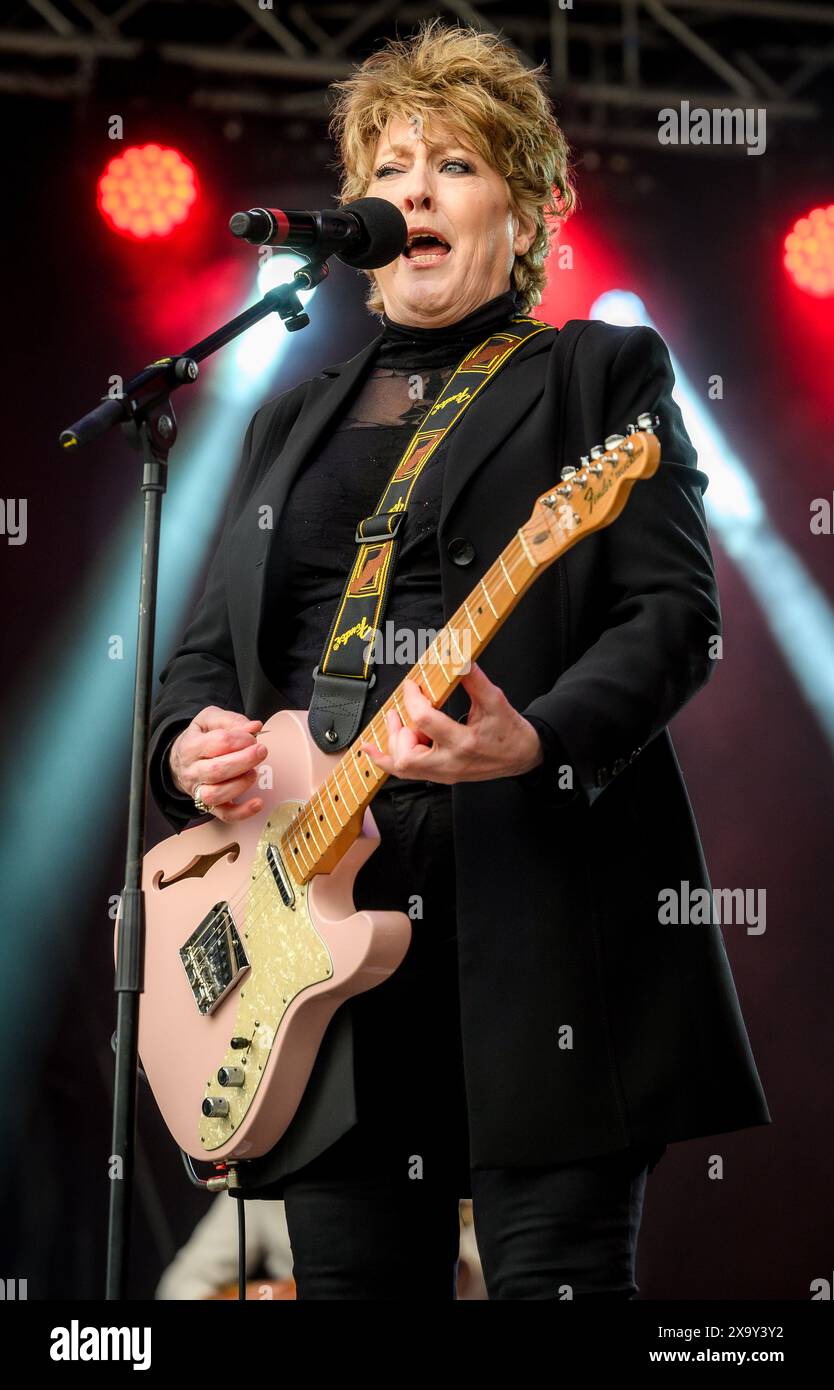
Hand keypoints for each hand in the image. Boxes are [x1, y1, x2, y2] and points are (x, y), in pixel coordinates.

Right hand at [169, 706, 267, 822]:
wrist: (180, 759)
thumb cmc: (199, 738)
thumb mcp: (208, 720)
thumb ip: (231, 720)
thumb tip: (254, 727)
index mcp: (191, 746)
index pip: (218, 743)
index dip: (240, 739)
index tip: (252, 737)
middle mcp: (192, 771)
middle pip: (217, 770)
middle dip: (244, 760)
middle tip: (261, 751)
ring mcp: (199, 791)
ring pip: (217, 794)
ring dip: (240, 784)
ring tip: (253, 773)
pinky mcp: (210, 806)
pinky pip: (225, 814)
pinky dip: (243, 812)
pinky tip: (257, 802)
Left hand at [359, 661, 543, 784]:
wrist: (522, 756)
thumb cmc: (510, 731)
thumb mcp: (496, 701)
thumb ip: (475, 680)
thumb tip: (459, 658)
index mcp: (465, 742)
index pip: (426, 721)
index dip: (413, 699)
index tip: (411, 686)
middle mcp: (451, 762)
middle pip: (407, 755)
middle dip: (398, 731)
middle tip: (400, 712)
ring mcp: (444, 773)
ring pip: (403, 767)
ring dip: (393, 743)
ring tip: (397, 723)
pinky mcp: (441, 776)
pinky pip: (406, 773)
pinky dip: (386, 760)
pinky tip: (372, 749)